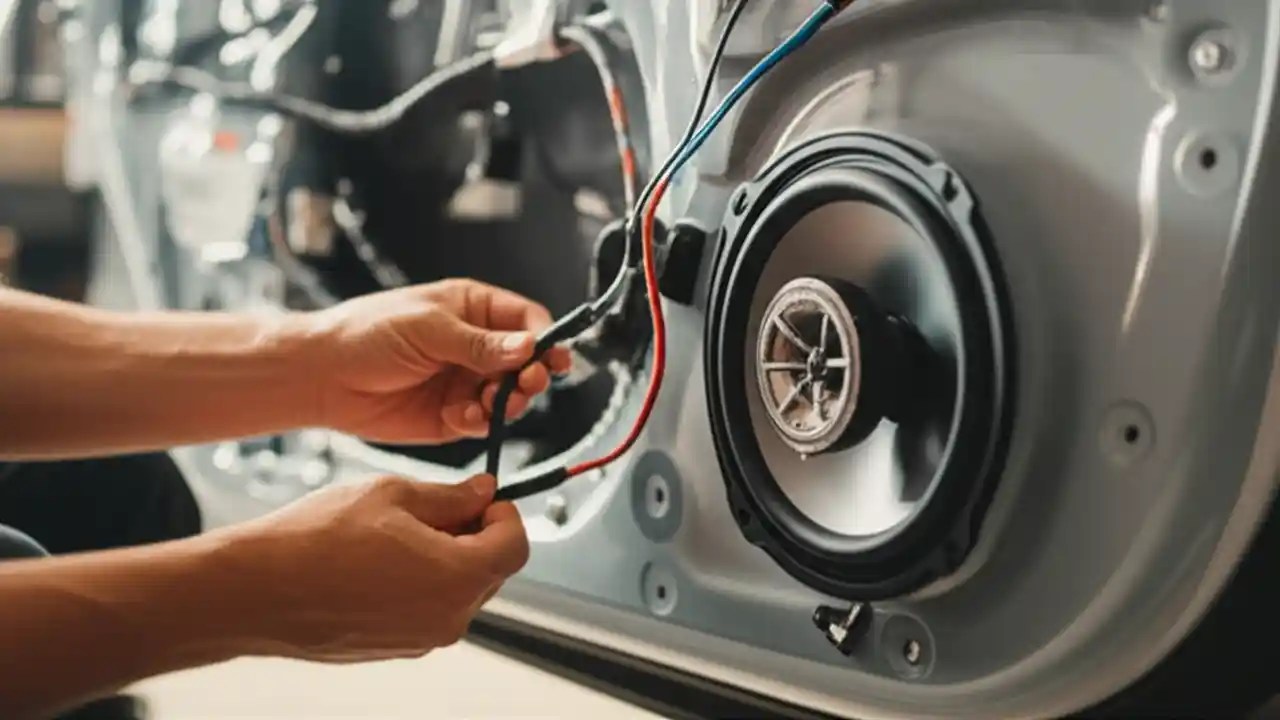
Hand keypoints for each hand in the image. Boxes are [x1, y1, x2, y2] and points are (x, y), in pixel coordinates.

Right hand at [217, 474, 526, 661]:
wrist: (254, 591)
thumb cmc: (318, 538)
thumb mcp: (393, 494)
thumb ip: (451, 497)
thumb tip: (485, 491)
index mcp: (458, 577)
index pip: (516, 545)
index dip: (504, 515)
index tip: (480, 498)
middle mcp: (448, 618)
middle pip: (491, 570)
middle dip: (474, 535)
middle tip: (433, 508)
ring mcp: (421, 640)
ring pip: (458, 591)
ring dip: (445, 558)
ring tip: (396, 532)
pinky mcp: (396, 649)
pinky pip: (427, 610)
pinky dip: (419, 583)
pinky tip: (377, 561)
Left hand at [304, 279, 571, 443]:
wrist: (322, 376)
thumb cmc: (366, 333)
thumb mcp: (428, 328)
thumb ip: (480, 342)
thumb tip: (529, 346)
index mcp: (473, 309)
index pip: (527, 321)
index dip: (546, 339)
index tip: (553, 358)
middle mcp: (475, 346)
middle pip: (527, 362)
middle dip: (531, 376)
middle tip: (526, 385)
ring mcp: (464, 381)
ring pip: (509, 396)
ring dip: (506, 402)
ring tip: (488, 404)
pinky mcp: (451, 415)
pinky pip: (482, 422)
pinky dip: (478, 423)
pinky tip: (458, 417)